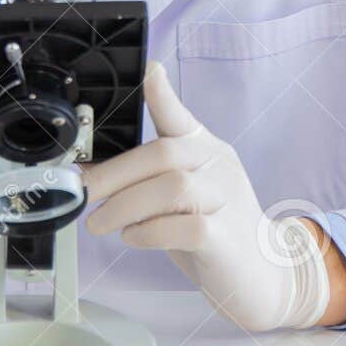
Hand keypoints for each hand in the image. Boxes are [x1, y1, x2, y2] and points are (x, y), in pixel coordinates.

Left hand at [83, 61, 333, 332]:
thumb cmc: (212, 230)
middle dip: (114, 174)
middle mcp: (218, 166)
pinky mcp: (226, 238)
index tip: (150, 71)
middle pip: (163, 155)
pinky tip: (134, 238)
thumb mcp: (178, 198)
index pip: (182, 117)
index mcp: (206, 149)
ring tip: (100, 223)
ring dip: (124, 206)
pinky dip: (149, 232)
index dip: (164, 95)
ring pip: (172, 188)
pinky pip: (184, 227)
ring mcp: (226, 200)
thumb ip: (145, 180)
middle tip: (84, 194)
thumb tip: (89, 174)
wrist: (261, 273)